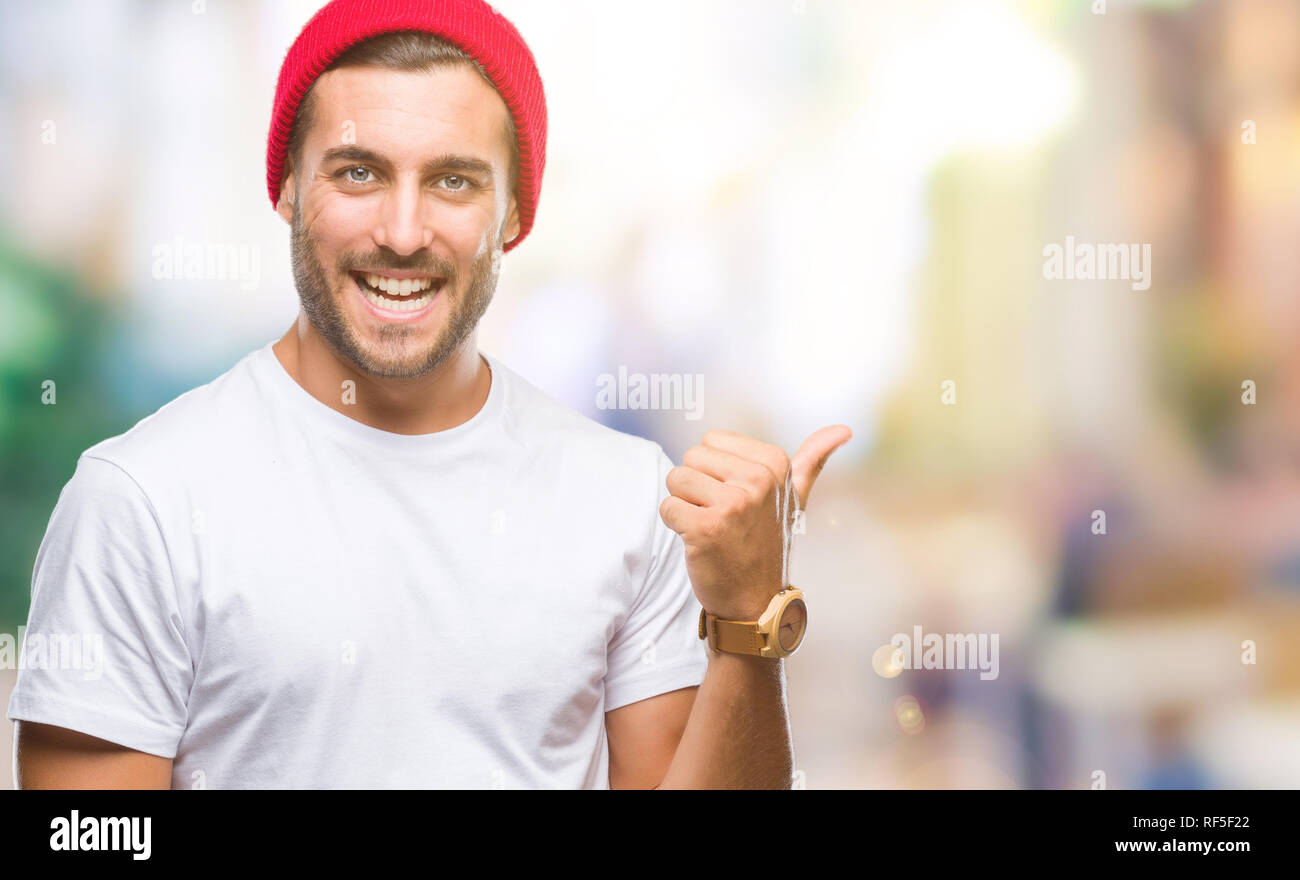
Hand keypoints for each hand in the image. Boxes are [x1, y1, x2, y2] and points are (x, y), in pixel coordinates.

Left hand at [658, 425, 851, 620]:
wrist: (756, 601)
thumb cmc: (768, 543)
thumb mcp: (795, 499)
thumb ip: (813, 460)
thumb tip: (844, 429)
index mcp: (775, 464)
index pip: (711, 440)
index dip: (715, 470)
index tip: (737, 498)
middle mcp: (757, 480)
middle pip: (691, 457)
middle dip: (697, 485)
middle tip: (722, 516)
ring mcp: (733, 505)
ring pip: (676, 479)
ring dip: (685, 505)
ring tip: (711, 527)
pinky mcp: (706, 528)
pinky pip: (667, 506)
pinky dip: (675, 525)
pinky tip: (699, 542)